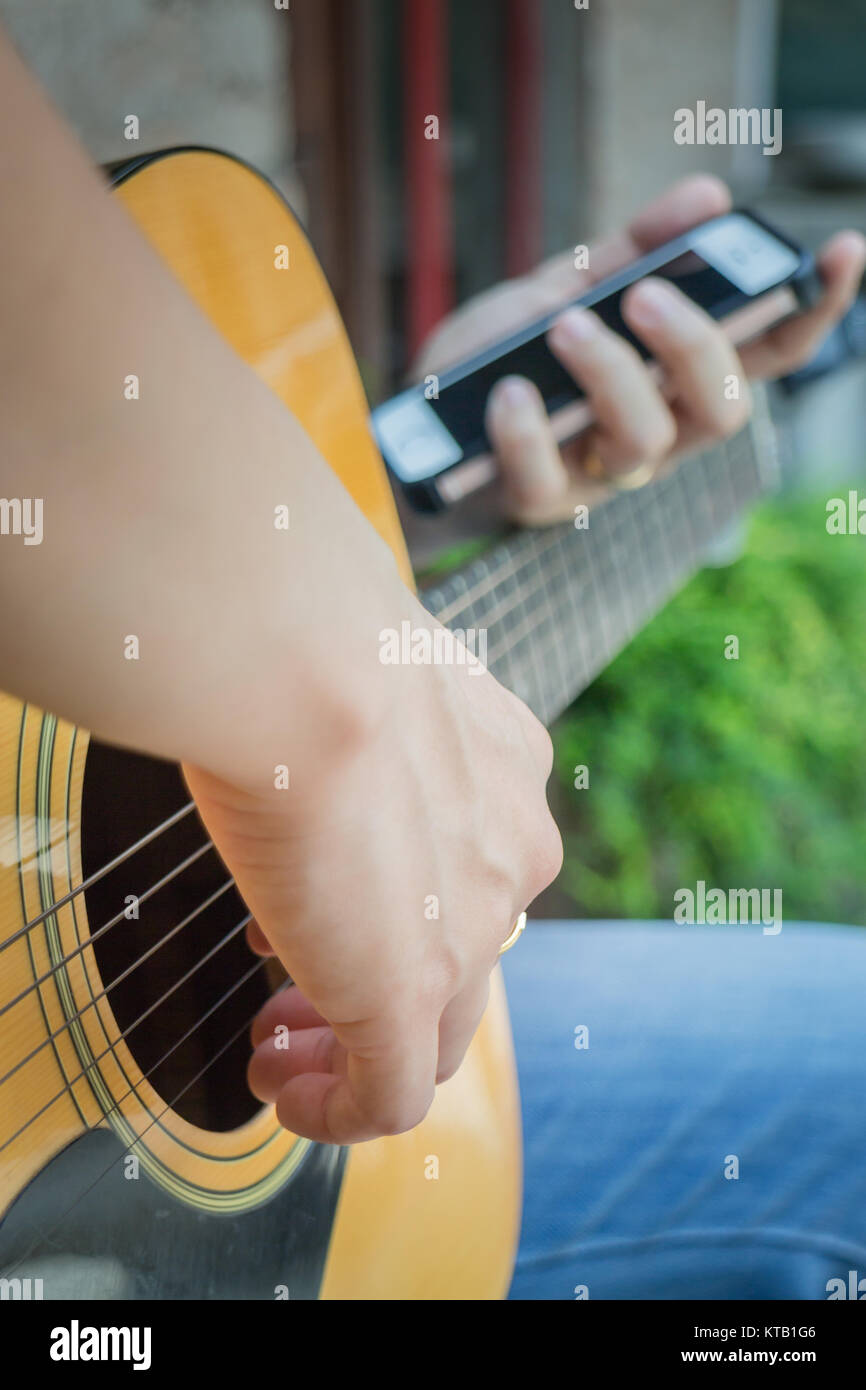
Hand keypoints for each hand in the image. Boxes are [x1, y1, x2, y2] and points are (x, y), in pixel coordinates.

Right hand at [185, 602, 560, 1144]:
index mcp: (505, 767)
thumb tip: (301, 716)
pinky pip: (391, 1096)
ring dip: (353, 1049)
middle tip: (292, 991)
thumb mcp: (357, 668)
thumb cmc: (311, 637)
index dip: (392, 894)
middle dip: (375, 977)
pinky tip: (288, 1094)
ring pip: (435, 1029)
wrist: (310, 662)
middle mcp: (511, 849)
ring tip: (281, 1049)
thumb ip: (355, 709)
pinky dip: (338, 1110)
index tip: (312, 900)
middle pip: (463, 956)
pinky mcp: (409, 996)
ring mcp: (469, 929)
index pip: (471, 863)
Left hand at [415, 175, 865, 524]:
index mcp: (680, 380)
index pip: (769, 354)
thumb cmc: (516, 354)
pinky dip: (528, 433)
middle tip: (645, 296)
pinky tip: (509, 393)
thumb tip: (709, 198)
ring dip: (611, 376)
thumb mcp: (572, 287)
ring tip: (563, 327)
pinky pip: (547, 480)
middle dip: (693, 346)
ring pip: (644, 443)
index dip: (814, 308)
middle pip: (721, 408)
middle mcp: (659, 434)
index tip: (840, 249)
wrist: (429, 418)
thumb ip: (636, 248)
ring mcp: (599, 473)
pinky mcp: (538, 501)